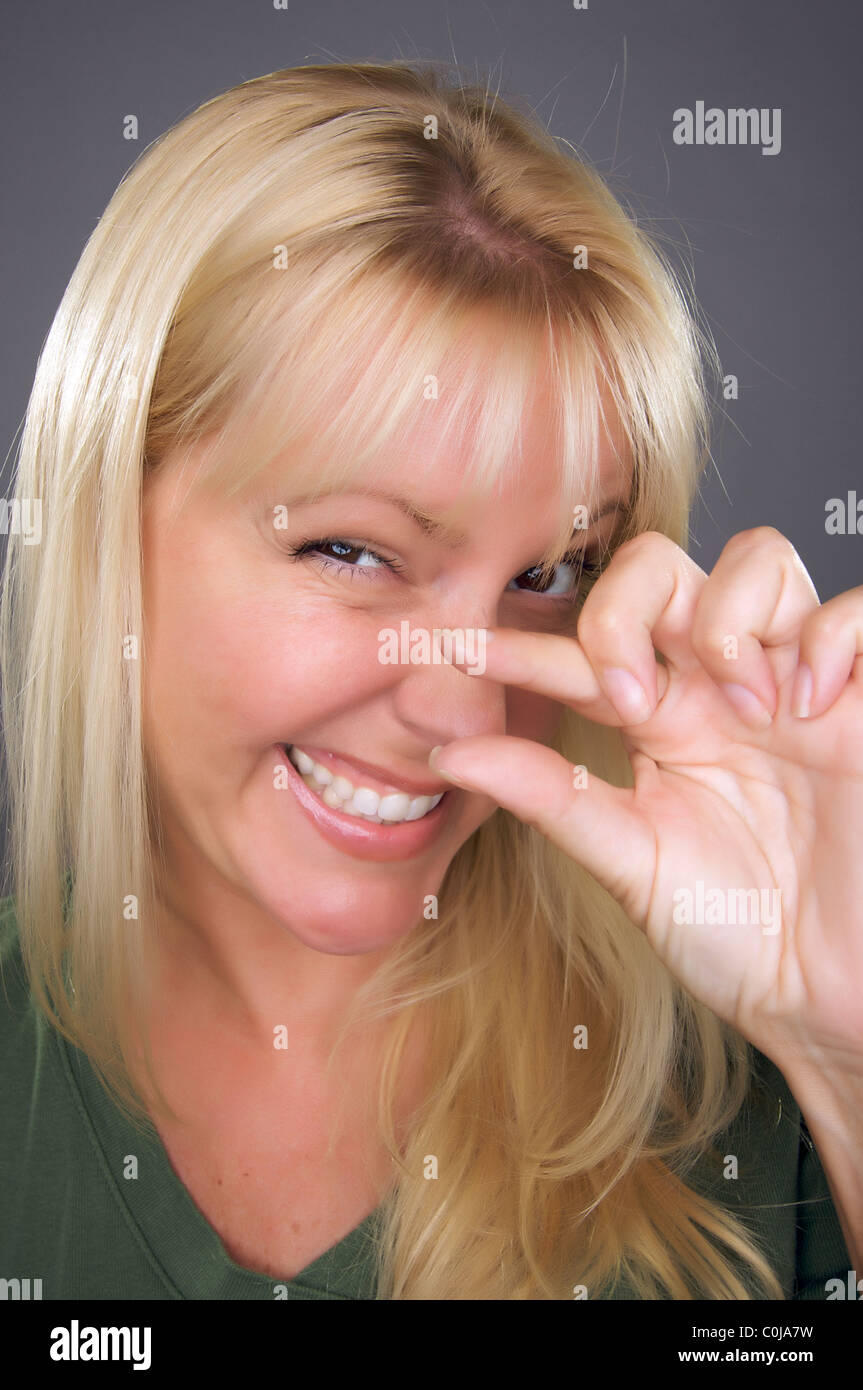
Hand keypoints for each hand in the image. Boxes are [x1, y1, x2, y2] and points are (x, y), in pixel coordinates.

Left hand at [429, 527, 862, 1073]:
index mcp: (662, 722)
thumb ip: (551, 798)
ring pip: (760, 562)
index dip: (525, 646)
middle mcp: (722, 690)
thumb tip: (450, 754)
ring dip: (728, 620)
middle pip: (665, 570)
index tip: (459, 651)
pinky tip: (806, 702)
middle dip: (626, 612)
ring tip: (737, 706)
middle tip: (631, 701)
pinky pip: (855, 615)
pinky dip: (829, 636)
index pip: (587, 652)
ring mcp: (796, 688)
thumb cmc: (739, 936)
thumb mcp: (631, 862)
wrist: (829, 998)